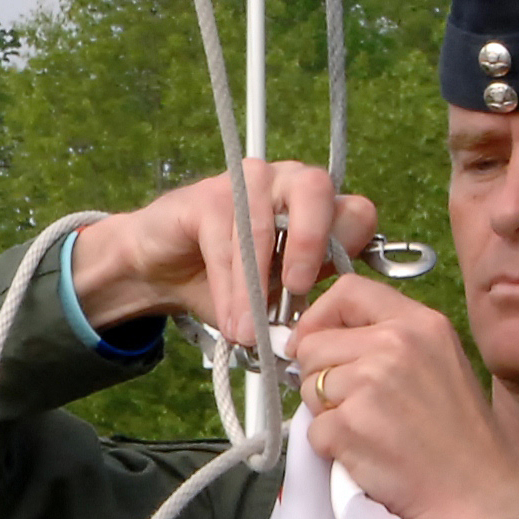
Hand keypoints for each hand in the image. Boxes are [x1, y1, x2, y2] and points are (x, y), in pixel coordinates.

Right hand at [64, 161, 374, 351]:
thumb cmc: (229, 284)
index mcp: (319, 208)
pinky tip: (228, 317)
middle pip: (316, 188)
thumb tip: (316, 336)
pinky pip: (222, 237)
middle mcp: (288, 184)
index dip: (347, 248)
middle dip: (310, 241)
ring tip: (248, 329)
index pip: (354, 211)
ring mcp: (247, 182)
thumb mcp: (275, 299)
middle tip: (298, 288)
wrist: (164, 271)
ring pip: (259, 226)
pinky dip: (228, 284)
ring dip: (254, 286)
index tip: (328, 290)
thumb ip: (300, 306)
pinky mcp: (208, 194)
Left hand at [292, 280, 518, 518]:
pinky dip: (333, 448)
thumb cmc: (461, 438)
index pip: (347, 291)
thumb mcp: (439, 364)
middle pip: (314, 344)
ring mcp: (370, 383)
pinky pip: (313, 430)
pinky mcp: (351, 424)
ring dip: (329, 414)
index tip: (312, 341)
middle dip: (322, 377)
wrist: (481, 495)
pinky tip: (370, 455)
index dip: (319, 317)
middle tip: (359, 407)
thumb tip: (316, 340)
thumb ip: (386, 342)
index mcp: (420, 323)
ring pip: (309, 388)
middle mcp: (395, 344)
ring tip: (374, 432)